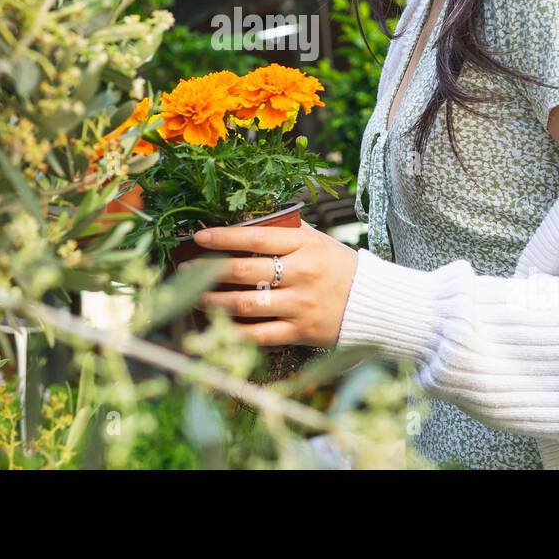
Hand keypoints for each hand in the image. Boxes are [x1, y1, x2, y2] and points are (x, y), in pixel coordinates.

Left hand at [185, 220, 358, 347]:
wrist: (374, 304)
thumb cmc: (339, 267)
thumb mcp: (316, 241)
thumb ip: (284, 232)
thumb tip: (242, 223)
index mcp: (305, 245)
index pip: (256, 236)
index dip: (223, 237)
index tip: (198, 237)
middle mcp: (302, 274)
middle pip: (244, 270)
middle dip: (208, 270)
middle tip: (184, 270)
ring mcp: (300, 305)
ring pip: (246, 303)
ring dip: (213, 301)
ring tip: (195, 298)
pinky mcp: (301, 332)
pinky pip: (259, 335)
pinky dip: (234, 332)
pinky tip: (216, 327)